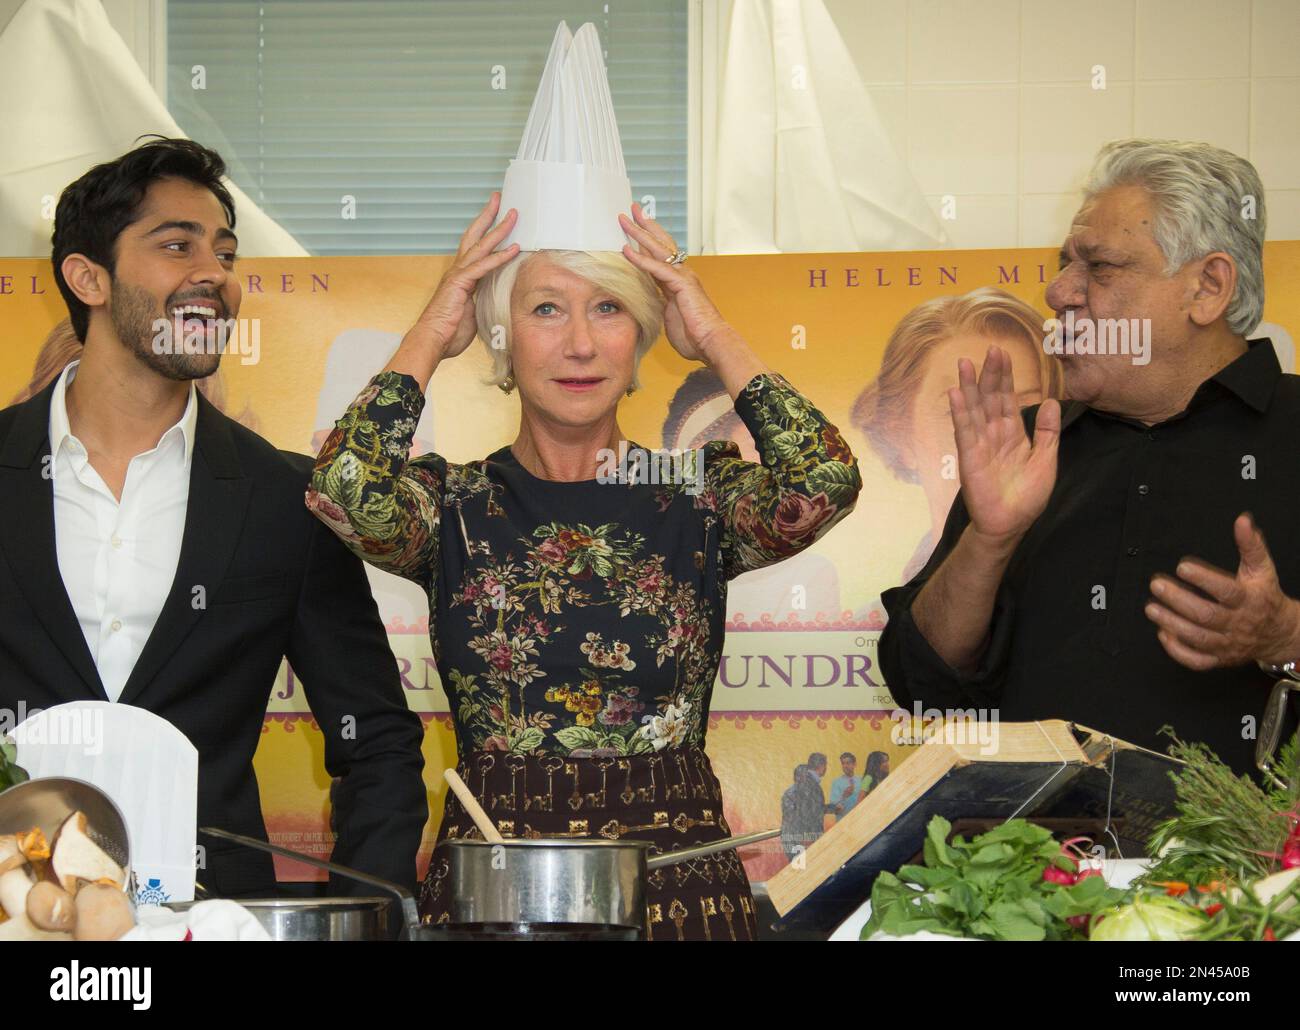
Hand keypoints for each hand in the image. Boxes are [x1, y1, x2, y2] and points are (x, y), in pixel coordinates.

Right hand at [407, 193, 518, 359]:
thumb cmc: (450, 330)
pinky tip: (512, 248)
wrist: (433, 340)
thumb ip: (483, 298)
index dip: (486, 230)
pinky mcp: (460, 284)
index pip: (475, 247)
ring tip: (513, 215)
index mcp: (461, 276)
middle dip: (488, 216)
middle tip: (499, 198)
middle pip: (474, 235)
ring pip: (480, 246)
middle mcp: (458, 270)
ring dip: (498, 229)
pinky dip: (498, 257)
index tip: (497, 215)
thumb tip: (497, 296)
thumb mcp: (473, 311)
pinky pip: (482, 267)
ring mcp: (458, 275)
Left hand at [618, 203, 727, 360]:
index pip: (659, 255)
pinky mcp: (681, 284)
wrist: (711, 343)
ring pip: (658, 249)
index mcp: (677, 281)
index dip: (646, 240)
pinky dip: (641, 258)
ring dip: (639, 233)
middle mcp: (681, 274)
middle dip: (645, 225)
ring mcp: (683, 277)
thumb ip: (660, 304)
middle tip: (632, 209)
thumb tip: (649, 303)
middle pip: (660, 243)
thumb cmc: (694, 336)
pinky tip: (626, 250)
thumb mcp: (670, 317)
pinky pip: (657, 268)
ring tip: (624, 219)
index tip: (634, 227)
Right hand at [949, 346, 1060, 545]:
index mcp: (1013, 434)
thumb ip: (1047, 432)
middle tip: (989, 349)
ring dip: (969, 386)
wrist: (1010, 524)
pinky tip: (956, 394)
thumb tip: (1052, 401)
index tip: (1003, 354)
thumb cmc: (1027, 497)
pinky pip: (964, 430)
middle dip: (989, 374)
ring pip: (974, 409)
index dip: (1006, 377)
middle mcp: (993, 435)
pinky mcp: (969, 457)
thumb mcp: (1046, 461)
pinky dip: (960, 412)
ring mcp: (979, 444)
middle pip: (990, 398)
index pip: (1008, 399)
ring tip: (964, 363)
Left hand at [1145, 513, 1299, 670]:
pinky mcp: (1219, 658)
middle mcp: (1238, 624)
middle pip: (1206, 615)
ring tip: (1151, 608)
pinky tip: (1163, 633)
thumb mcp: (1262, 569)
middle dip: (1178, 600)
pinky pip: (1197, 661)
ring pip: (1197, 638)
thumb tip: (1242, 520)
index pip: (1226, 592)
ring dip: (1171, 623)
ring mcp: (1228, 643)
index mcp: (1250, 600)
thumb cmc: (1265, 597)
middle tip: (1157, 585)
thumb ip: (1251, 545)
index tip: (1182, 567)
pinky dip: (1178, 650)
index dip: (1203, 579)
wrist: (1280, 633)